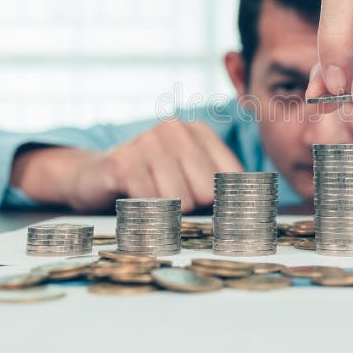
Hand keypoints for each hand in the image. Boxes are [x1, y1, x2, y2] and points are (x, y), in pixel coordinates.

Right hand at [13, 121, 242, 211]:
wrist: (94, 178)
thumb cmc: (152, 184)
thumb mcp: (190, 181)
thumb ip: (223, 192)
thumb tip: (258, 216)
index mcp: (198, 131)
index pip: (234, 178)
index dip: (228, 206)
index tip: (225, 223)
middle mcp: (174, 129)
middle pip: (208, 191)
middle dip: (193, 210)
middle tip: (172, 205)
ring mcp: (146, 142)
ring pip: (180, 201)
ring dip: (165, 216)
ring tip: (151, 204)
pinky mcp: (122, 162)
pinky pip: (150, 205)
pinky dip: (144, 217)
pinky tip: (134, 206)